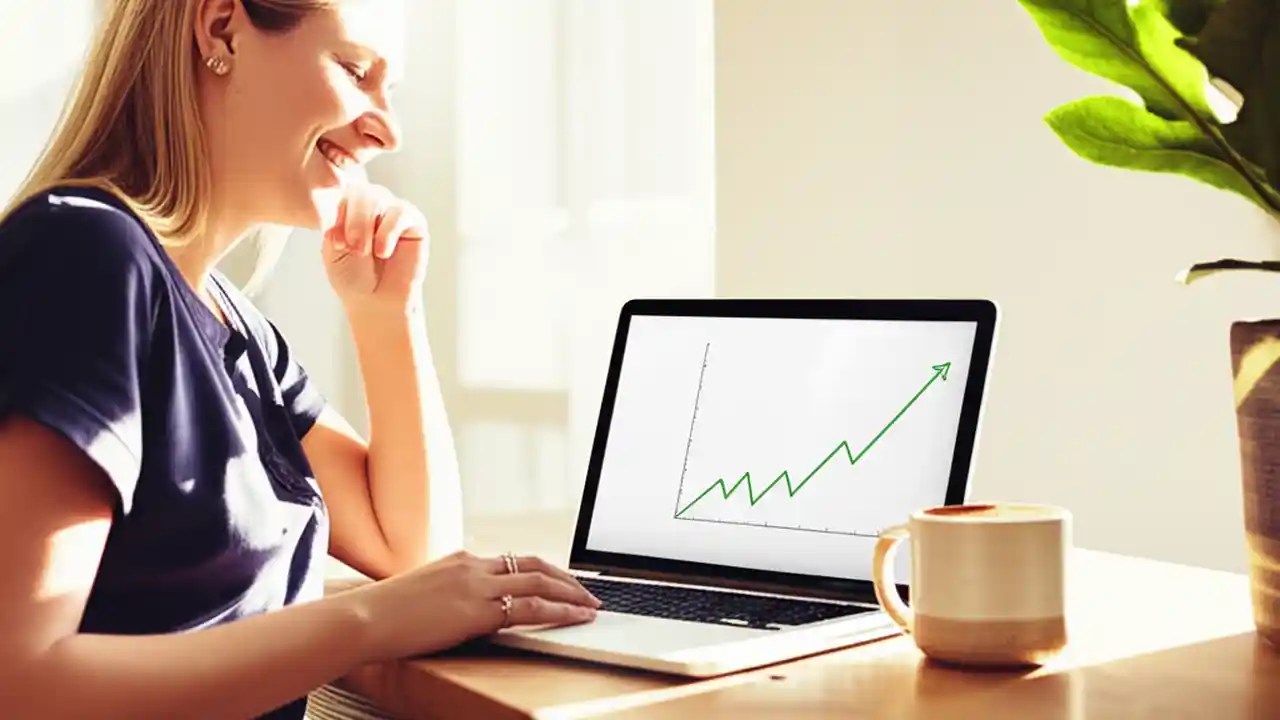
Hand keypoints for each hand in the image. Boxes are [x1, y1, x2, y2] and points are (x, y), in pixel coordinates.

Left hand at [322, 180, 429, 312]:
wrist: (376, 301)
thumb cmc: (354, 276)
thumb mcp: (332, 249)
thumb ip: (334, 224)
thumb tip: (343, 202)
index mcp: (348, 206)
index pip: (340, 192)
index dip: (337, 214)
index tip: (335, 241)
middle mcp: (371, 204)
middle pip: (359, 192)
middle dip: (353, 221)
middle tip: (352, 248)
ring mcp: (392, 210)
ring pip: (377, 198)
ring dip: (366, 225)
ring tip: (365, 252)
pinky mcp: (414, 221)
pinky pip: (400, 213)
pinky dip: (387, 233)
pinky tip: (383, 252)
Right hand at [351, 551, 601, 660]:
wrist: (363, 619)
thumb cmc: (384, 615)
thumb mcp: (423, 596)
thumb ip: (449, 596)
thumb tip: (463, 611)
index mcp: (460, 560)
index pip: (512, 559)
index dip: (541, 569)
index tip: (560, 579)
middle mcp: (473, 565)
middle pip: (533, 563)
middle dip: (565, 577)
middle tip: (588, 590)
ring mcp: (477, 584)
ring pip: (538, 580)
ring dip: (571, 592)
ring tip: (592, 604)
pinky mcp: (478, 608)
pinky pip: (530, 606)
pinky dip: (560, 609)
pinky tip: (577, 616)